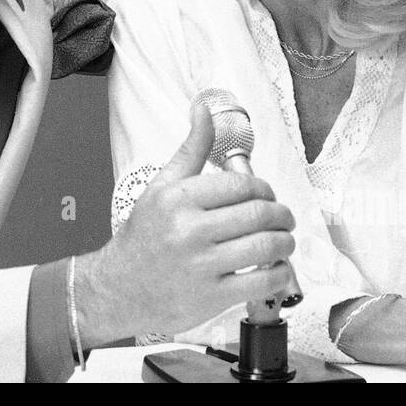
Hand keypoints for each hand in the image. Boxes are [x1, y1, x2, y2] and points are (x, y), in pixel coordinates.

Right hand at [75, 101, 297, 346]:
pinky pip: (262, 282)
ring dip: (285, 242)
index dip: (264, 188)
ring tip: (283, 240)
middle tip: (283, 218)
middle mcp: (189, 230)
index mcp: (179, 198)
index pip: (242, 184)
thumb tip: (203, 108)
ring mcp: (202, 266)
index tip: (266, 195)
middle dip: (282, 214)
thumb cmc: (144, 236)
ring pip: (266, 246)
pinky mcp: (212, 297)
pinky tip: (275, 267)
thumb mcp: (162, 186)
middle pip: (259, 214)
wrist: (119, 288)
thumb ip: (191, 148)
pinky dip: (279, 274)